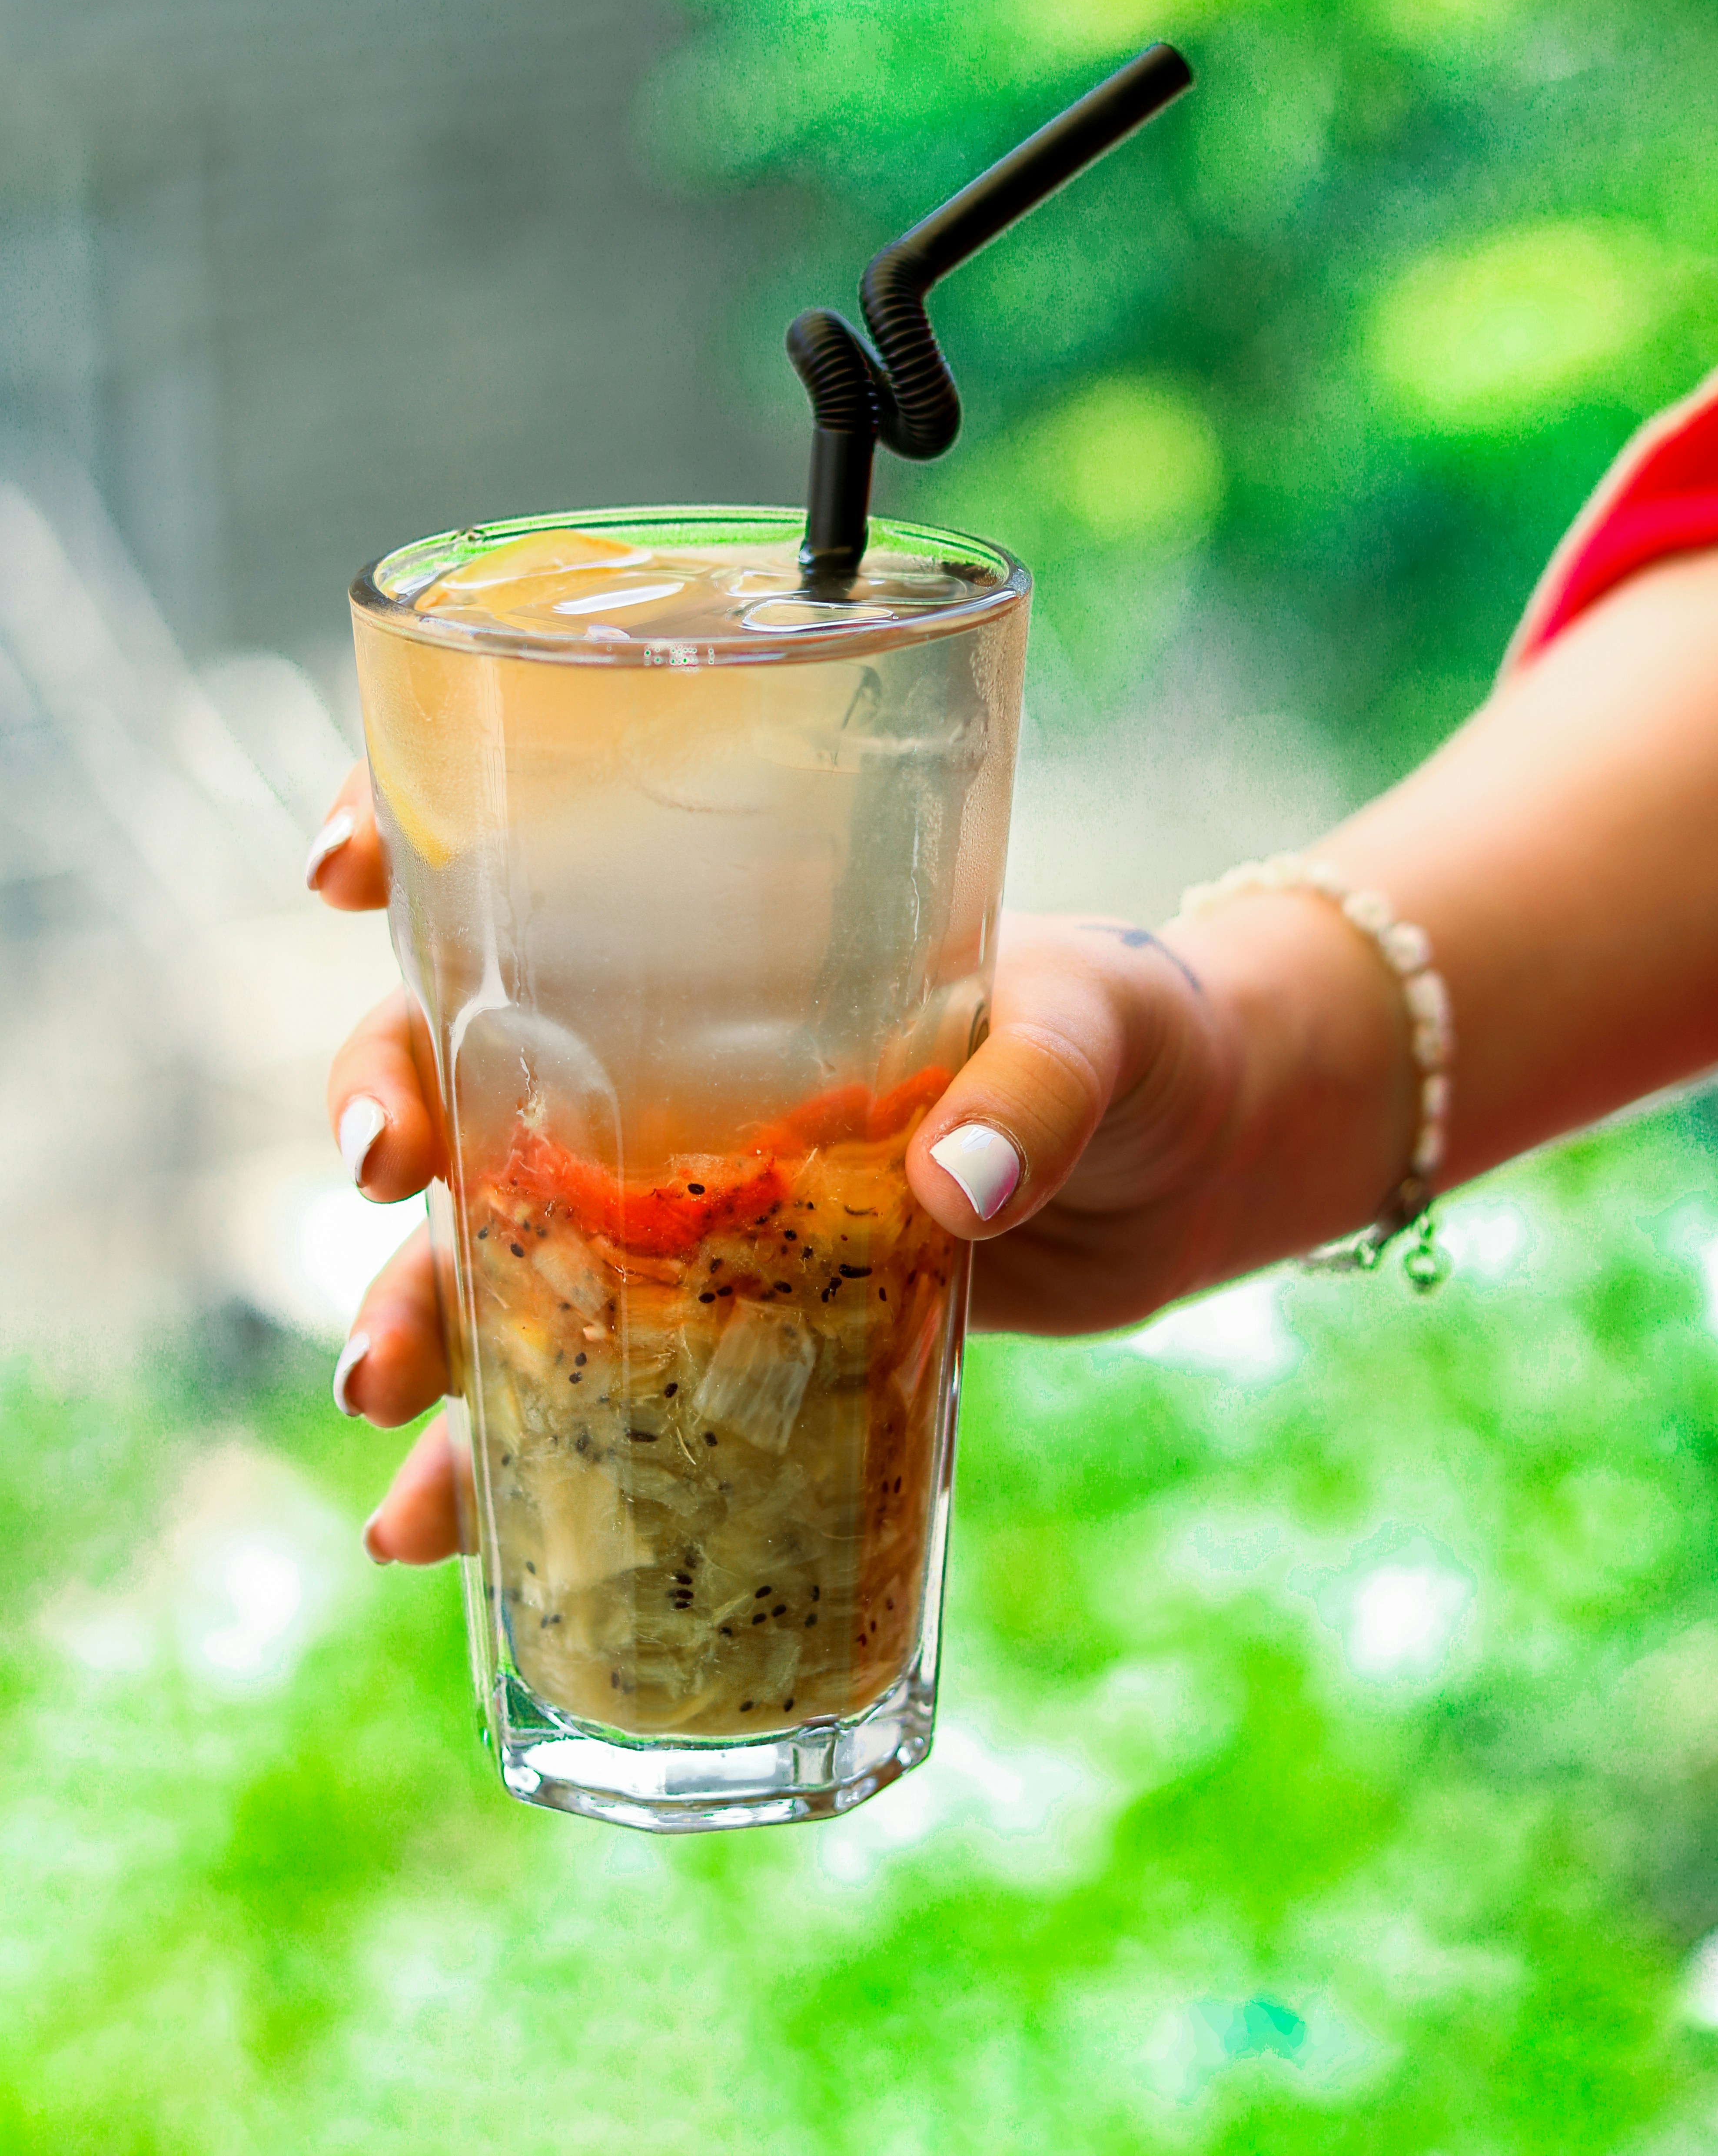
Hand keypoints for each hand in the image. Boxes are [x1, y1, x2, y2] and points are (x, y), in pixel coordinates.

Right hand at [309, 769, 1413, 1564]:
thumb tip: (949, 1188)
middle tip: (380, 1179)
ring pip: (498, 1242)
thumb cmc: (1144, 1039)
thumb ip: (1035, 1086)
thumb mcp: (1103, 1026)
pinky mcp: (729, 1323)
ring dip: (418, 1307)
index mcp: (741, 941)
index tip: (339, 873)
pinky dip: (502, 1460)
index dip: (412, 843)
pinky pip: (587, 1385)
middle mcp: (681, 1061)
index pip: (536, 857)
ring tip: (383, 1394)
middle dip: (391, 1111)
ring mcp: (691, 1199)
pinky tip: (436, 1531)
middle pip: (473, 1065)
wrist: (1198, 1167)